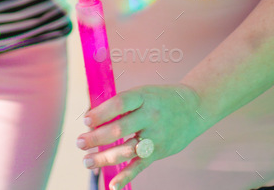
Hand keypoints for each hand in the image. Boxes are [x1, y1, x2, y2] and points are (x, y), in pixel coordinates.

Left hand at [75, 85, 204, 188]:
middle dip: (96, 138)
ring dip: (104, 158)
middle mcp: (150, 117)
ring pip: (127, 150)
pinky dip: (126, 177)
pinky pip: (140, 166)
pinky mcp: (159, 152)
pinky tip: (112, 184)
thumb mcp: (144, 93)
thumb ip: (123, 104)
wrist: (193, 108)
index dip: (102, 112)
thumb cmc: (160, 99)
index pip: (119, 104)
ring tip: (87, 162)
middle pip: (120, 129)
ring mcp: (155, 136)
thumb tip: (93, 115)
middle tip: (79, 143)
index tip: (86, 120)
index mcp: (144, 97)